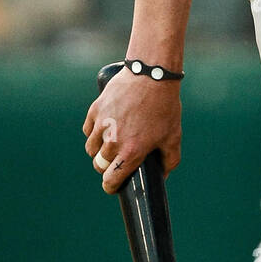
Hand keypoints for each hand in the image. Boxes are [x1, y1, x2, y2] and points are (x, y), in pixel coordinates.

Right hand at [82, 66, 181, 193]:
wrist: (152, 75)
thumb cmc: (165, 106)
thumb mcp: (173, 136)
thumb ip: (170, 160)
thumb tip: (163, 176)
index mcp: (132, 151)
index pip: (111, 180)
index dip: (111, 186)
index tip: (113, 185)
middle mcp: (113, 141)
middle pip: (99, 165)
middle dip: (107, 166)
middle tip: (117, 160)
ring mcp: (102, 125)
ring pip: (91, 148)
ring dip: (98, 150)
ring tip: (110, 144)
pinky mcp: (95, 110)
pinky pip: (88, 130)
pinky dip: (94, 132)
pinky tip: (104, 129)